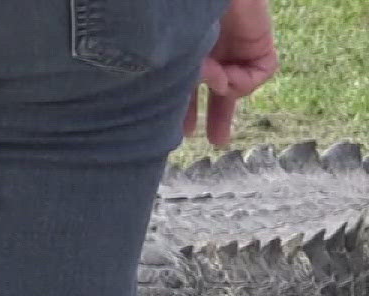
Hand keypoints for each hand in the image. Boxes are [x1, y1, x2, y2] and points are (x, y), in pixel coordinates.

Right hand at [185, 0, 278, 147]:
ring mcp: (238, 48)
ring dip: (224, 92)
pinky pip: (257, 76)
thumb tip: (196, 98)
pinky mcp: (260, 45)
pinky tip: (224, 72)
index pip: (193, 84)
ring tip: (215, 83)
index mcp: (193, 52)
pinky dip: (240, 81)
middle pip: (222, 91)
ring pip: (240, 87)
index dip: (188, 109)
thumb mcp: (176, 58)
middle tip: (218, 140)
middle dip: (219, 116)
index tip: (186, 132)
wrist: (202, 1)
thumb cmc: (181, 22)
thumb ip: (186, 79)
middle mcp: (216, 51)